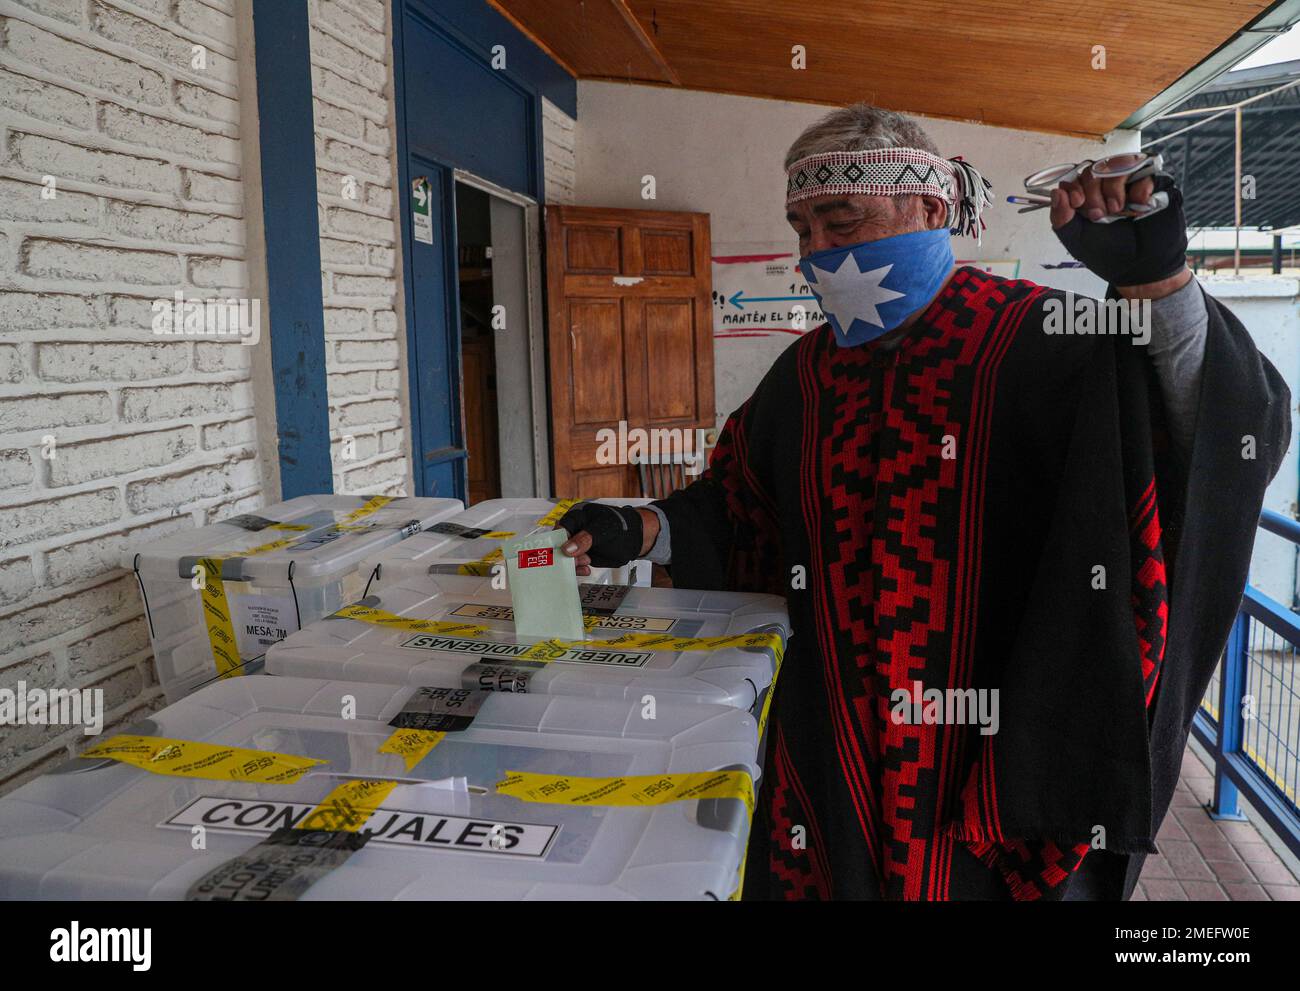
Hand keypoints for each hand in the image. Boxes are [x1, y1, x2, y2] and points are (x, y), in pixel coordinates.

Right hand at [556, 504, 657, 575]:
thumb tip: (567, 548)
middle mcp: (574, 530)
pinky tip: (586, 569)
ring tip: (587, 562)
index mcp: (576, 517)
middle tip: (576, 561)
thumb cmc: (622, 526)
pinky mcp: (583, 556)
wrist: (636, 538)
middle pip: (559, 545)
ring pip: (565, 558)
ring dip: (573, 564)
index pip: (559, 530)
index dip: (557, 542)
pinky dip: (578, 569)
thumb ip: (585, 539)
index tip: (561, 554)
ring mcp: (578, 544)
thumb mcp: (603, 530)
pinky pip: (575, 565)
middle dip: (565, 556)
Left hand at [1050, 168, 1190, 294]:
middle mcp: (1107, 188)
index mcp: (1088, 199)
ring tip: (1117, 210)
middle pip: (1094, 168)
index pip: (1075, 176)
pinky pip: (1145, 167)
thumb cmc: (1111, 255)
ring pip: (1117, 163)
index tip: (1077, 203)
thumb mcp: (1077, 239)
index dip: (1073, 185)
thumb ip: (1062, 217)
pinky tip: (1139, 205)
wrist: (1142, 268)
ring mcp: (1130, 183)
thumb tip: (1057, 192)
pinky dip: (1138, 187)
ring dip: (1113, 188)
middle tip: (1099, 214)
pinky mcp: (1154, 183)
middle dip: (1092, 191)